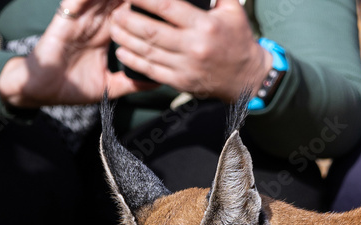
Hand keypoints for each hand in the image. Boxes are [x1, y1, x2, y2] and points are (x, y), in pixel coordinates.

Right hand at [0, 0, 152, 106]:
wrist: (41, 90)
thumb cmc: (72, 87)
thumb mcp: (109, 86)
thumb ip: (132, 82)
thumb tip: (159, 83)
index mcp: (108, 35)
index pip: (132, 14)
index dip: (148, 7)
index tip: (170, 7)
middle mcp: (97, 23)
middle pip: (121, 0)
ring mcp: (82, 18)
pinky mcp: (66, 17)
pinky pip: (78, 0)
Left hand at [110, 0, 271, 101]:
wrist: (247, 77)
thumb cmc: (238, 40)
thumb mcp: (233, 9)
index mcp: (205, 25)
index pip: (168, 6)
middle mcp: (193, 46)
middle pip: (152, 30)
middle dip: (128, 19)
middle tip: (115, 11)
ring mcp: (186, 66)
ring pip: (148, 51)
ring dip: (126, 39)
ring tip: (113, 28)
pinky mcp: (181, 82)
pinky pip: (152, 71)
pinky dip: (134, 61)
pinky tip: (122, 51)